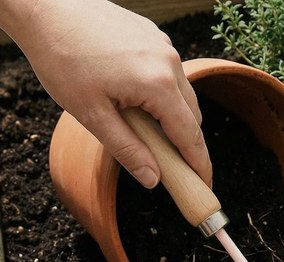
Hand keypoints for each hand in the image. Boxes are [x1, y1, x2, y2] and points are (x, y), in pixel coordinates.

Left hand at [1, 0, 211, 186]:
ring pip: (183, 94)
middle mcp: (168, 61)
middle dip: (186, 143)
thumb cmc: (62, 58)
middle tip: (172, 166)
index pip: (190, 136)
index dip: (199, 165)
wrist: (43, 9)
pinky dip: (163, 92)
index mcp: (158, 84)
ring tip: (147, 130)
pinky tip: (136, 98)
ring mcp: (162, 44)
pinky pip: (169, 72)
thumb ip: (128, 151)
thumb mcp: (92, 116)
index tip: (205, 186)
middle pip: (192, 116)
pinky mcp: (153, 35)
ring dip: (173, 116)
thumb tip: (153, 180)